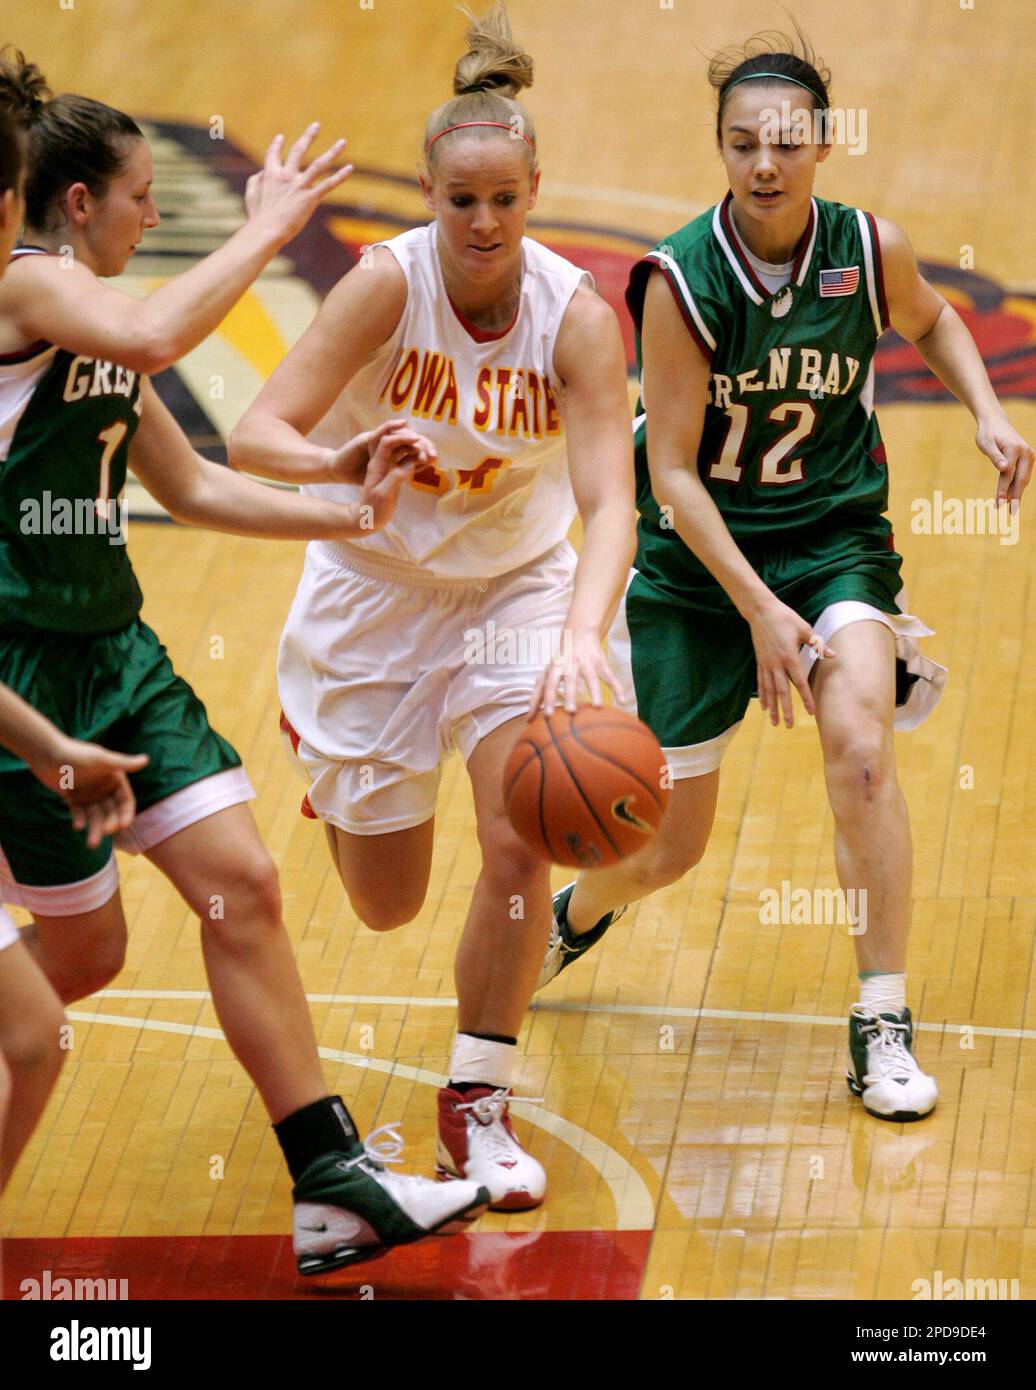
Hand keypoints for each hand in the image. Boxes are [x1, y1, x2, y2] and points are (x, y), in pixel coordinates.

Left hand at [28, 739, 148, 849]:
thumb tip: (146, 760)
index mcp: (114, 779)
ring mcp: (88, 794)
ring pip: (95, 816)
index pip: (125, 801)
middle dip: (109, 824)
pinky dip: (80, 820)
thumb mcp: (102, 760)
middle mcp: (103, 788)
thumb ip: (124, 763)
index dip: (126, 814)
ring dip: (94, 829)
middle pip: (111, 812)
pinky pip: (79, 813)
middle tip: (104, 833)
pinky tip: (77, 826)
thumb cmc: (77, 754)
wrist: (47, 753)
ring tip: (91, 844)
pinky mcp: (73, 798)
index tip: (122, 826)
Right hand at [243, 124, 353, 246]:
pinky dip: (340, 176)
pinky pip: (328, 184)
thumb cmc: (258, 216)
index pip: (273, 154)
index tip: (280, 137)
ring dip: (332, 152)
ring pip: (319, 164)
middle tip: (316, 125)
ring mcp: (299, 185)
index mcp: (270, 174)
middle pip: (299, 151)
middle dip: (308, 137)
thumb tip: (261, 173)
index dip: (276, 145)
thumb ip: (256, 180)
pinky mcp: (310, 198)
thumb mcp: (251, 194)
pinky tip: (349, 168)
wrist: (266, 229)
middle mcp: (286, 175)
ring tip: (342, 142)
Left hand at [339, 422, 436, 535]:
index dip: (402, 438)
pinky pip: (408, 463)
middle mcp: (382, 462)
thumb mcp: (383, 494)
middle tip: (429, 452)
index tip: (418, 442)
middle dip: (413, 442)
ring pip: (404, 452)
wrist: (366, 520)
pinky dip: (418, 461)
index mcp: (377, 464)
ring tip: (433, 457)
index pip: (387, 442)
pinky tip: (429, 464)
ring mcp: (389, 468)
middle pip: (397, 443)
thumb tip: (410, 463)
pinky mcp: (395, 475)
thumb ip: (395, 477)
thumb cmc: (373, 509)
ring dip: (418, 451)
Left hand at [528, 628, 622, 716]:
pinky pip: (609, 676)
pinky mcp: (600, 662)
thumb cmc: (560, 659)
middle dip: (569, 695)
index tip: (546, 716)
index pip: (548, 684)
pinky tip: (621, 702)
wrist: (578, 631)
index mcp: (554, 667)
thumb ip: (539, 693)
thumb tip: (528, 720)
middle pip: (569, 680)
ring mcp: (586, 663)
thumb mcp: (548, 671)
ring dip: (594, 692)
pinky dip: (617, 688)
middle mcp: (569, 664)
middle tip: (570, 712)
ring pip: (591, 678)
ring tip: (597, 707)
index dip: (546, 700)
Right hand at [747, 595, 834, 727]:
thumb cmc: (785, 618)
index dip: (806, 698)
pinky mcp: (760, 662)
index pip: (799, 682)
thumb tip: (833, 655)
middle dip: (786, 710)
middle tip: (789, 726)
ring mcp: (766, 664)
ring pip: (769, 691)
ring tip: (775, 722)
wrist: (761, 611)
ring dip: (773, 707)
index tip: (810, 712)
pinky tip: (764, 707)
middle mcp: (776, 664)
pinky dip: (763, 696)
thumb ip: (817, 644)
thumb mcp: (804, 629)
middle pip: (782, 692)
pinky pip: (761, 682)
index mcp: (789, 656)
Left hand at [975, 414, 1032, 509]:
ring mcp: (1029, 455)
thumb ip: (995, 456)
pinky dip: (1018, 486)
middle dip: (1015, 498)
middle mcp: (1025, 452)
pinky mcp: (1028, 457)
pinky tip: (1011, 496)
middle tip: (1010, 513)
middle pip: (1021, 479)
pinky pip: (1024, 475)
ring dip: (1017, 494)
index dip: (1003, 491)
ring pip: (1024, 478)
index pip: (1008, 475)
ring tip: (1009, 508)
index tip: (998, 505)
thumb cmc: (987, 434)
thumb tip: (1004, 468)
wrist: (996, 422)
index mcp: (1014, 449)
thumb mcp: (985, 444)